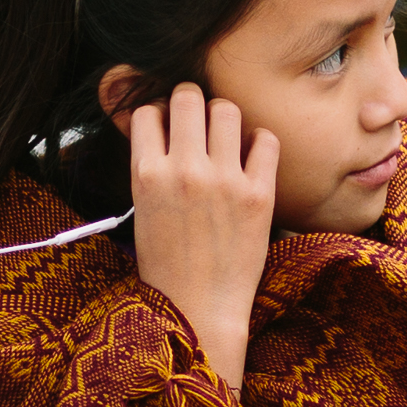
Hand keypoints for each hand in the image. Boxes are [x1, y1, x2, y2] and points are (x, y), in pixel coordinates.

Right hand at [120, 82, 276, 393]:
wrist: (199, 310)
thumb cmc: (166, 265)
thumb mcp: (141, 210)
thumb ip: (149, 165)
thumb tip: (156, 122)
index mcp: (147, 175)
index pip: (149, 111)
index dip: (158, 115)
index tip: (167, 127)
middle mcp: (185, 171)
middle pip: (187, 96)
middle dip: (190, 103)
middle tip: (197, 122)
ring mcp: (225, 182)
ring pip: (227, 109)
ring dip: (224, 117)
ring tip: (225, 138)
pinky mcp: (260, 195)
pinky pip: (265, 140)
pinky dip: (259, 142)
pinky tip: (251, 158)